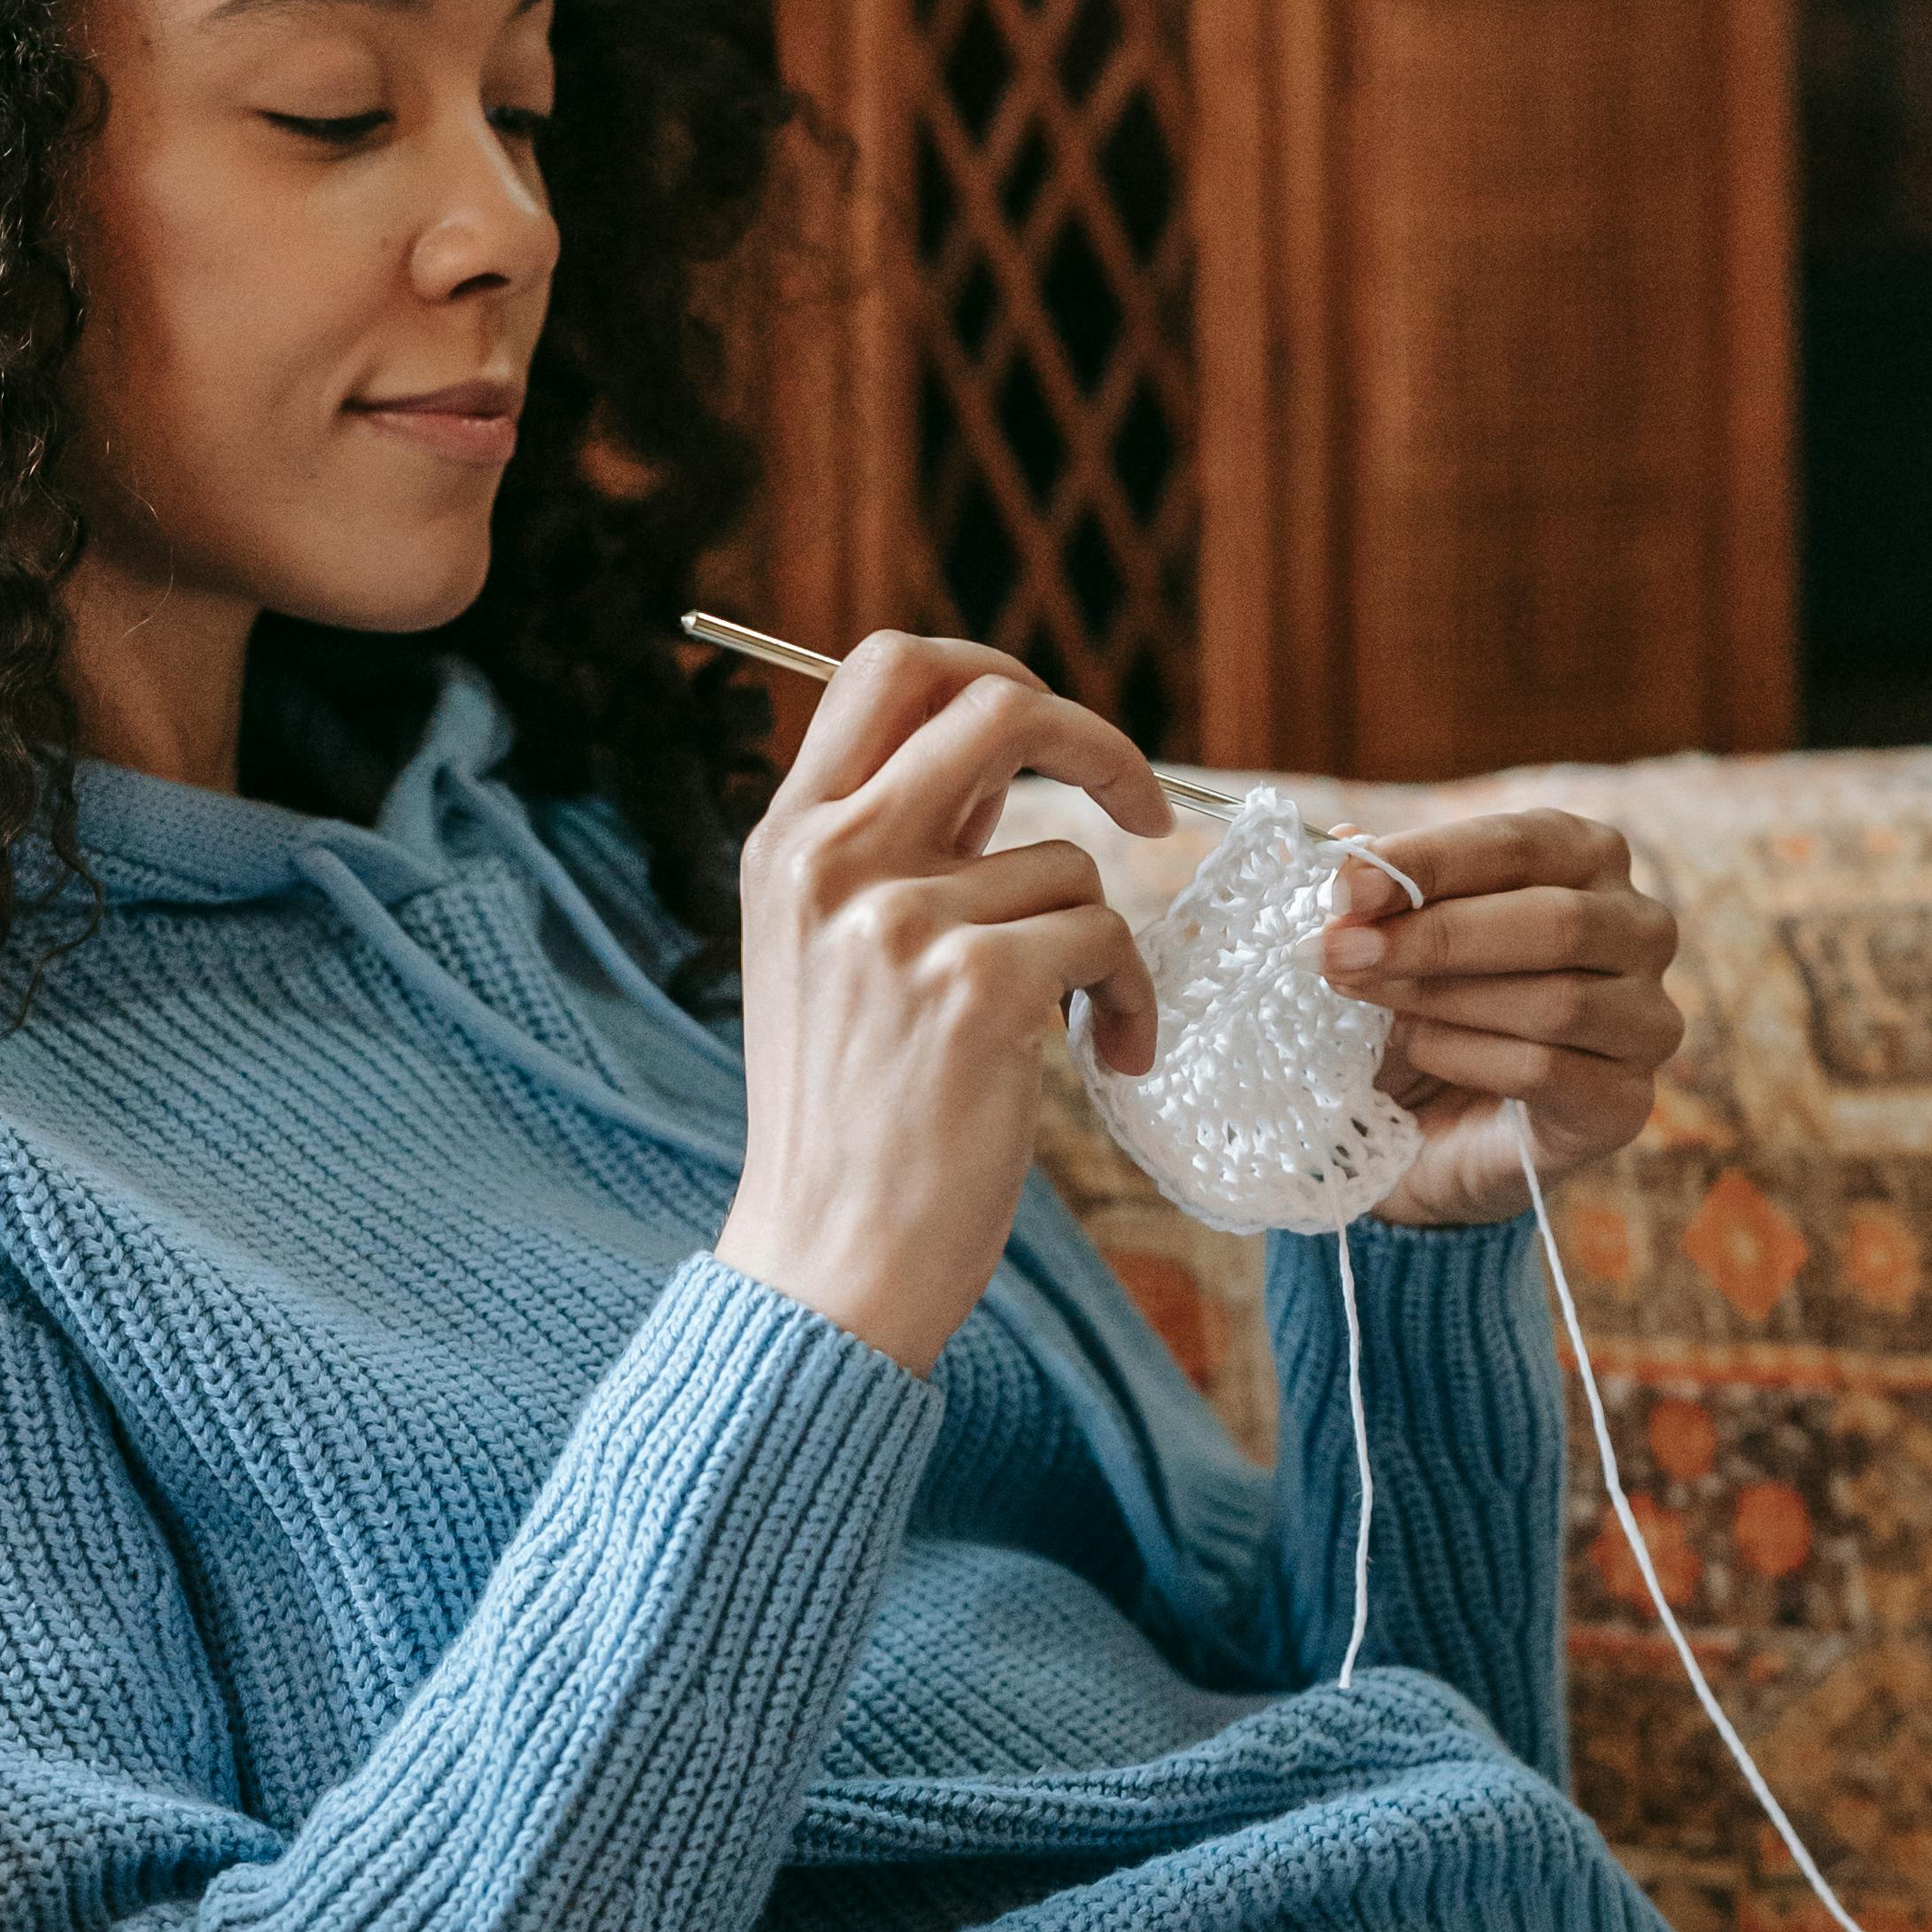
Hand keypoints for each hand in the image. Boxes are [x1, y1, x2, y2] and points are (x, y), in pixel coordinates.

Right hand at [718, 635, 1171, 1374]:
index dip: (992, 670)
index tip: (1054, 737)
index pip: (887, 667)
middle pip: (992, 703)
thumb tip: (1004, 747)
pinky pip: (1106, 941)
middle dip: (1097, 742)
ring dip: (1107, 943)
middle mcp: (828, 861)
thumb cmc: (848, 1124)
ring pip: (1071, 860)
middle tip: (1145, 811)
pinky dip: (1132, 1002)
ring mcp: (896, 921)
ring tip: (1086, 1024)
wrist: (827, 1264)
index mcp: (786, 842)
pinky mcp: (975, 990)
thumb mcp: (824, 957)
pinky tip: (1111, 1058)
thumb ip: (891, 849)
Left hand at [1319, 809, 1679, 1231]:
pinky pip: (1546, 1071)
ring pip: (1556, 1002)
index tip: (1343, 886)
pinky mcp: (1625, 1102)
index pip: (1521, 844)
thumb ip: (1379, 891)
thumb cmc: (1427, 1005)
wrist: (1438, 1130)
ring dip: (1439, 1000)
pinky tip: (1416, 1053)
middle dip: (1435, 937)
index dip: (1429, 861)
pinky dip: (1465, 1058)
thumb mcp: (1394, 935)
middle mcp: (1640, 929)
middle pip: (1556, 922)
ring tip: (1362, 998)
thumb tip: (1342, 844)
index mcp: (1589, 859)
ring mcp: (1646, 1020)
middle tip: (1339, 952)